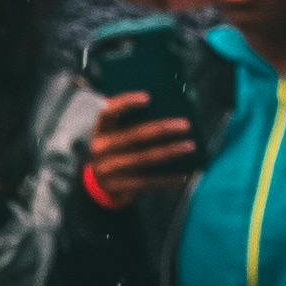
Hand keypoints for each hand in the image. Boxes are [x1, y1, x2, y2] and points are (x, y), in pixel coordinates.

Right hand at [80, 90, 200, 211]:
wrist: (95, 185)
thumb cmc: (114, 151)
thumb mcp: (114, 135)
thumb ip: (130, 124)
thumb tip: (169, 113)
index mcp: (100, 131)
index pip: (108, 112)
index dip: (126, 103)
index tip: (148, 98)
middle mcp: (101, 149)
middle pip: (134, 136)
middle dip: (163, 129)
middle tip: (185, 125)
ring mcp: (108, 170)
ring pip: (144, 158)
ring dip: (169, 152)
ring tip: (189, 146)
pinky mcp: (117, 187)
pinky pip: (146, 183)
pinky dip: (166, 180)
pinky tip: (183, 176)